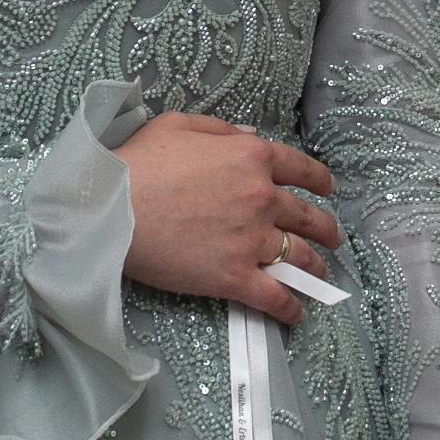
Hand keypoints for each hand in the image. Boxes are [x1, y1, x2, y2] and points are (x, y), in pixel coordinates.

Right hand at [114, 112, 339, 325]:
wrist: (108, 210)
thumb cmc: (137, 163)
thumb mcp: (180, 125)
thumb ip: (222, 130)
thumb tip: (248, 137)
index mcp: (251, 157)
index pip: (302, 169)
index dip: (320, 181)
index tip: (326, 190)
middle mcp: (261, 197)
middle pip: (308, 216)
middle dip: (325, 228)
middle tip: (332, 236)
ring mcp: (252, 239)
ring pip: (301, 257)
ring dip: (316, 267)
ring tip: (320, 274)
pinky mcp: (235, 277)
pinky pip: (276, 297)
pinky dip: (291, 308)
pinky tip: (297, 313)